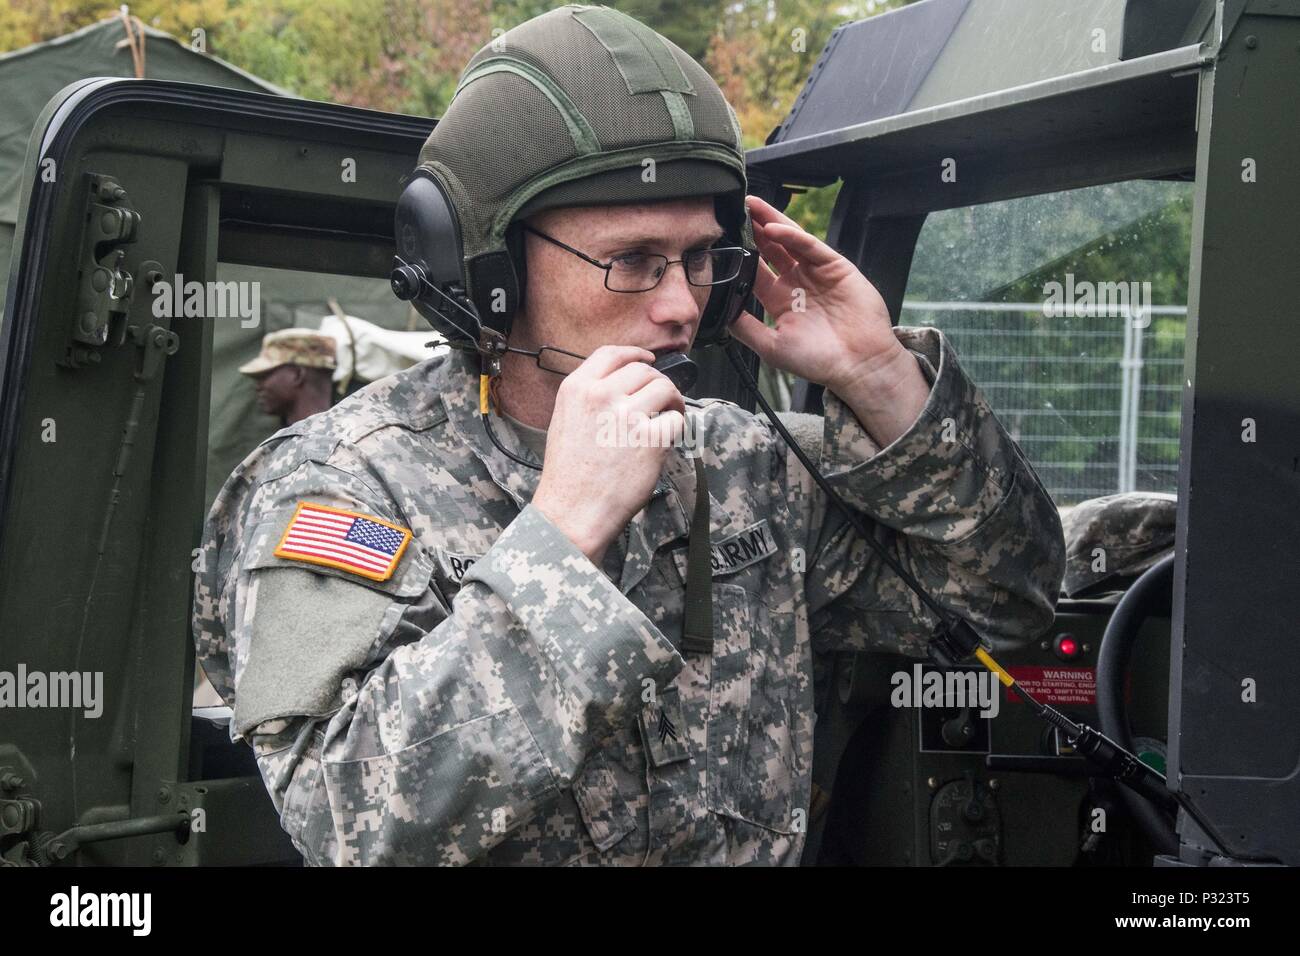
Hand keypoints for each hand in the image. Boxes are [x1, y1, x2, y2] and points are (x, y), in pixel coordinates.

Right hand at [532, 346, 684, 564]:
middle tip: (662, 400)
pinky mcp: (650, 439)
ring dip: (673, 400)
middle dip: (657, 382)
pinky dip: (678, 427)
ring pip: (664, 388)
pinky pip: (676, 420)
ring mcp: (627, 416)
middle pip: (643, 370)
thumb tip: (621, 387)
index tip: (648, 359)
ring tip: (670, 416)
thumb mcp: (565, 421)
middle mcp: (601, 396)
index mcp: (577, 389)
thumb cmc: (569, 476)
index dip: (635, 353)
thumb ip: (590, 398)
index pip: (611, 353)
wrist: (573, 511)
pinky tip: (668, 439)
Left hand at [730, 195, 910, 393]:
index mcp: (780, 301)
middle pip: (771, 249)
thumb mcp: (772, 347)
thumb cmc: (818, 361)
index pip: (755, 270)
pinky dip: (792, 235)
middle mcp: (797, 283)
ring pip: (790, 240)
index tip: (721, 240)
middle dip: (753, 229)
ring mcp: (816, 273)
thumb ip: (747, 328)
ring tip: (751, 205)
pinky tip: (772, 228)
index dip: (740, 254)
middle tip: (734, 210)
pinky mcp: (835, 266)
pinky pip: (810, 246)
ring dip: (770, 221)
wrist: (857, 365)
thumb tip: (721, 312)